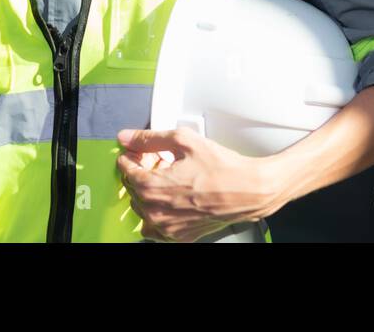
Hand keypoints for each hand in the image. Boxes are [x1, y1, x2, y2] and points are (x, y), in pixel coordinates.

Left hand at [116, 127, 284, 242]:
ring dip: (149, 193)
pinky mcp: (178, 236)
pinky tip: (172, 200)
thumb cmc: (221, 168)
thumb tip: (127, 137)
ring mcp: (166, 227)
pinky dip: (158, 214)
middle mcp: (154, 211)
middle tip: (158, 161)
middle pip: (133, 188)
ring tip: (169, 179)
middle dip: (142, 172)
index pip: (125, 169)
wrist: (247, 191)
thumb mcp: (183, 141)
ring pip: (142, 207)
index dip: (131, 156)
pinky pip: (155, 227)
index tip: (137, 151)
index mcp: (151, 186)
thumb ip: (150, 139)